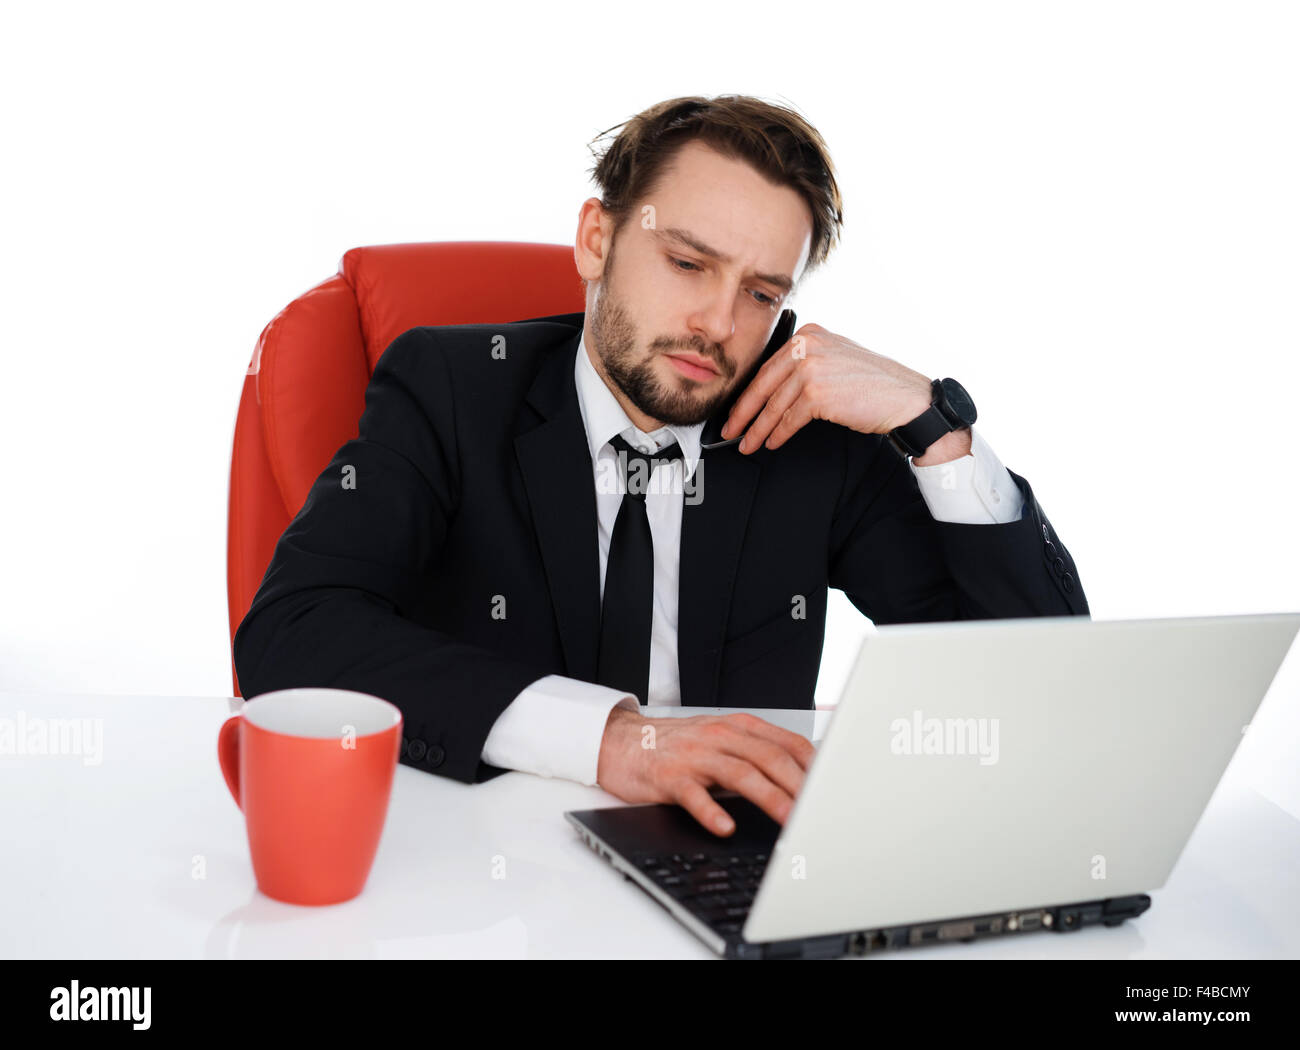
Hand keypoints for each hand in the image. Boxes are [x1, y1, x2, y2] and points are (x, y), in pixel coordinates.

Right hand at [596, 707, 816, 835]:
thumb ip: (755, 754)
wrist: (621, 742)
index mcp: (737, 727)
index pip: (788, 743)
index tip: (833, 790)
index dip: (814, 768)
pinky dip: (712, 811)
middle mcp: (719, 736)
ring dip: (770, 799)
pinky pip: (694, 794)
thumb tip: (801, 781)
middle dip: (800, 786)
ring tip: (789, 822)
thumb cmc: (676, 747)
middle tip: (819, 812)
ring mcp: (695, 756)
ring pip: (741, 774)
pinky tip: (726, 827)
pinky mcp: (669, 776)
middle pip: (770, 758)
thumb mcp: (720, 741)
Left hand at [719, 323, 934, 452]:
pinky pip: (789, 419)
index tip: (737, 409)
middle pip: (764, 384)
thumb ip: (805, 366)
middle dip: (744, 412)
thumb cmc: (876, 384)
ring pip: (774, 404)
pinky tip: (772, 442)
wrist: (906, 399)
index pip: (769, 366)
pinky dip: (778, 433)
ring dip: (758, 429)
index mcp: (809, 335)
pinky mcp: (817, 393)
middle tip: (731, 430)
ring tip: (748, 444)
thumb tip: (772, 391)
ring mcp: (812, 367)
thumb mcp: (836, 360)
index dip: (749, 392)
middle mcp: (807, 345)